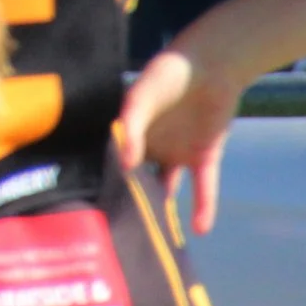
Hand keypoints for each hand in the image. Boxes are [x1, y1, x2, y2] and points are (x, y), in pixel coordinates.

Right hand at [114, 46, 244, 234]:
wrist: (211, 64)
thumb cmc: (167, 74)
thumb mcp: (141, 99)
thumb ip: (132, 129)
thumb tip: (126, 165)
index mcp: (130, 133)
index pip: (114, 163)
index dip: (104, 182)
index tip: (94, 209)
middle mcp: (150, 148)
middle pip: (137, 182)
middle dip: (130, 204)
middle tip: (120, 234)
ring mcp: (177, 154)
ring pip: (167, 190)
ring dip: (164, 212)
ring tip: (156, 242)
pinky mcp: (204, 157)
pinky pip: (203, 187)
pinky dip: (204, 207)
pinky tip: (201, 229)